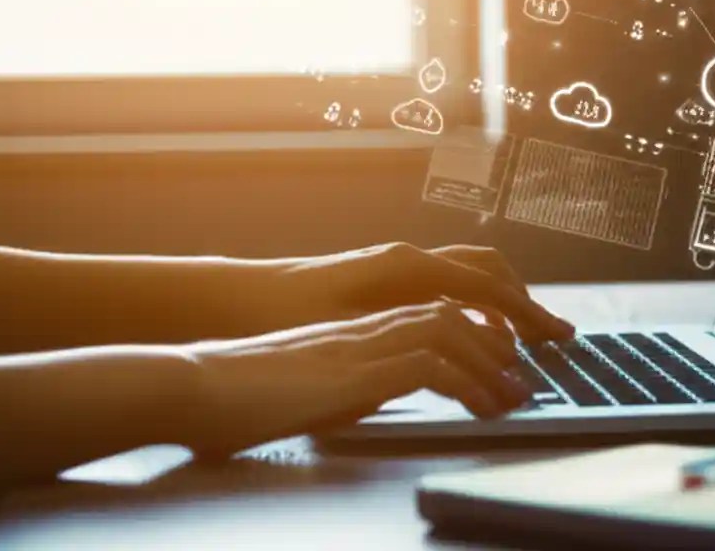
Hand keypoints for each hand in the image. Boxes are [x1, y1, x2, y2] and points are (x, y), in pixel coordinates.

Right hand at [178, 300, 531, 455]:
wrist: (190, 385)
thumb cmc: (237, 393)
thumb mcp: (310, 385)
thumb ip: (347, 381)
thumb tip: (369, 394)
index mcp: (355, 327)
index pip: (431, 308)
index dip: (474, 327)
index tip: (502, 358)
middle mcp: (364, 324)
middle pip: (451, 307)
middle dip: (499, 336)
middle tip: (525, 374)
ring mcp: (359, 342)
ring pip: (450, 329)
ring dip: (491, 360)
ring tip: (515, 394)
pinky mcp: (353, 370)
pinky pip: (430, 366)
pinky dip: (466, 383)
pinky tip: (483, 406)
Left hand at [262, 242, 573, 343]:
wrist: (231, 300)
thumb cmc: (280, 316)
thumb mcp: (343, 331)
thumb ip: (405, 333)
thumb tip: (461, 337)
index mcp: (405, 267)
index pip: (486, 286)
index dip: (526, 313)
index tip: (556, 337)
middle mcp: (408, 258)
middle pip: (488, 270)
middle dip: (525, 302)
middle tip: (554, 338)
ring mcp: (398, 265)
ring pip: (470, 273)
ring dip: (504, 300)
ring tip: (524, 336)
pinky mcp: (387, 279)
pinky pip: (450, 284)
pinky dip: (477, 302)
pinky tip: (477, 330)